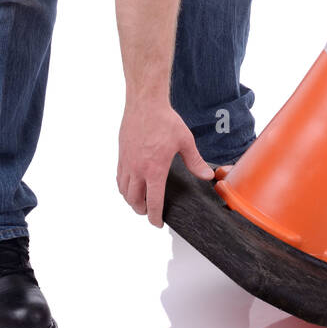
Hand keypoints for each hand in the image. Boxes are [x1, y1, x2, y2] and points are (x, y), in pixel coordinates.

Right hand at [117, 102, 214, 227]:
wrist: (145, 104)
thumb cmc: (164, 120)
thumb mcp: (185, 142)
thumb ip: (195, 162)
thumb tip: (207, 176)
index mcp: (154, 170)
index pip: (153, 202)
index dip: (155, 217)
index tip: (157, 223)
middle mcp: (137, 170)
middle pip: (135, 201)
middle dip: (142, 211)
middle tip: (149, 213)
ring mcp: (127, 162)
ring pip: (124, 191)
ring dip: (131, 201)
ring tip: (139, 202)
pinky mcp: (122, 155)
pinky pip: (119, 177)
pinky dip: (123, 187)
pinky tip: (129, 186)